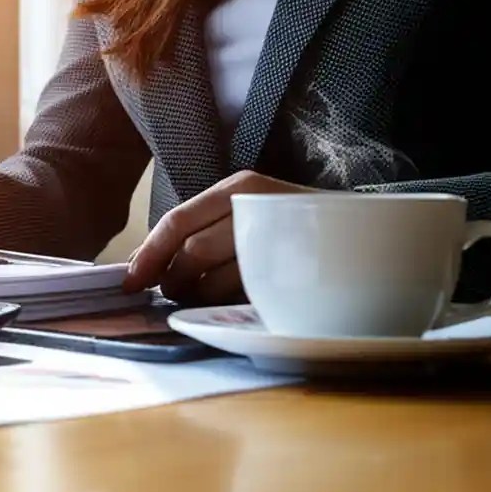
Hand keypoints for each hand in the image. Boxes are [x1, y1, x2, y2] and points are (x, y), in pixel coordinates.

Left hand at [124, 171, 313, 304]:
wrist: (361, 235)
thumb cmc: (288, 226)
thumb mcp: (244, 213)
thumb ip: (197, 231)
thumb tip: (141, 265)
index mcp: (239, 187)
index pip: (177, 221)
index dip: (147, 254)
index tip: (129, 281)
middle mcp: (256, 206)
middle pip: (192, 252)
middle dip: (174, 279)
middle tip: (176, 290)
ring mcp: (277, 240)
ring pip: (214, 280)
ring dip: (201, 295)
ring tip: (209, 293)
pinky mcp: (293, 274)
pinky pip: (242, 298)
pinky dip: (229, 304)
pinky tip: (238, 298)